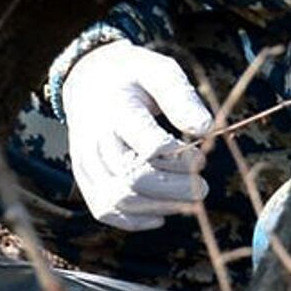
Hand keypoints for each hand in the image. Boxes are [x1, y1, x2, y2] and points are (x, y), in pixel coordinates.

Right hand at [60, 42, 213, 230]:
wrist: (88, 80)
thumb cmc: (132, 76)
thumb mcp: (158, 70)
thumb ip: (181, 97)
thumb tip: (205, 129)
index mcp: (115, 108)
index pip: (149, 146)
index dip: (180, 159)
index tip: (199, 155)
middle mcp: (95, 138)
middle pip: (133, 179)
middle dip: (176, 189)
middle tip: (203, 186)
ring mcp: (86, 161)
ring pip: (119, 200)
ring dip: (160, 206)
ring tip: (186, 198)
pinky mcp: (85, 178)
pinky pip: (104, 210)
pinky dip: (134, 220)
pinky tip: (160, 215)